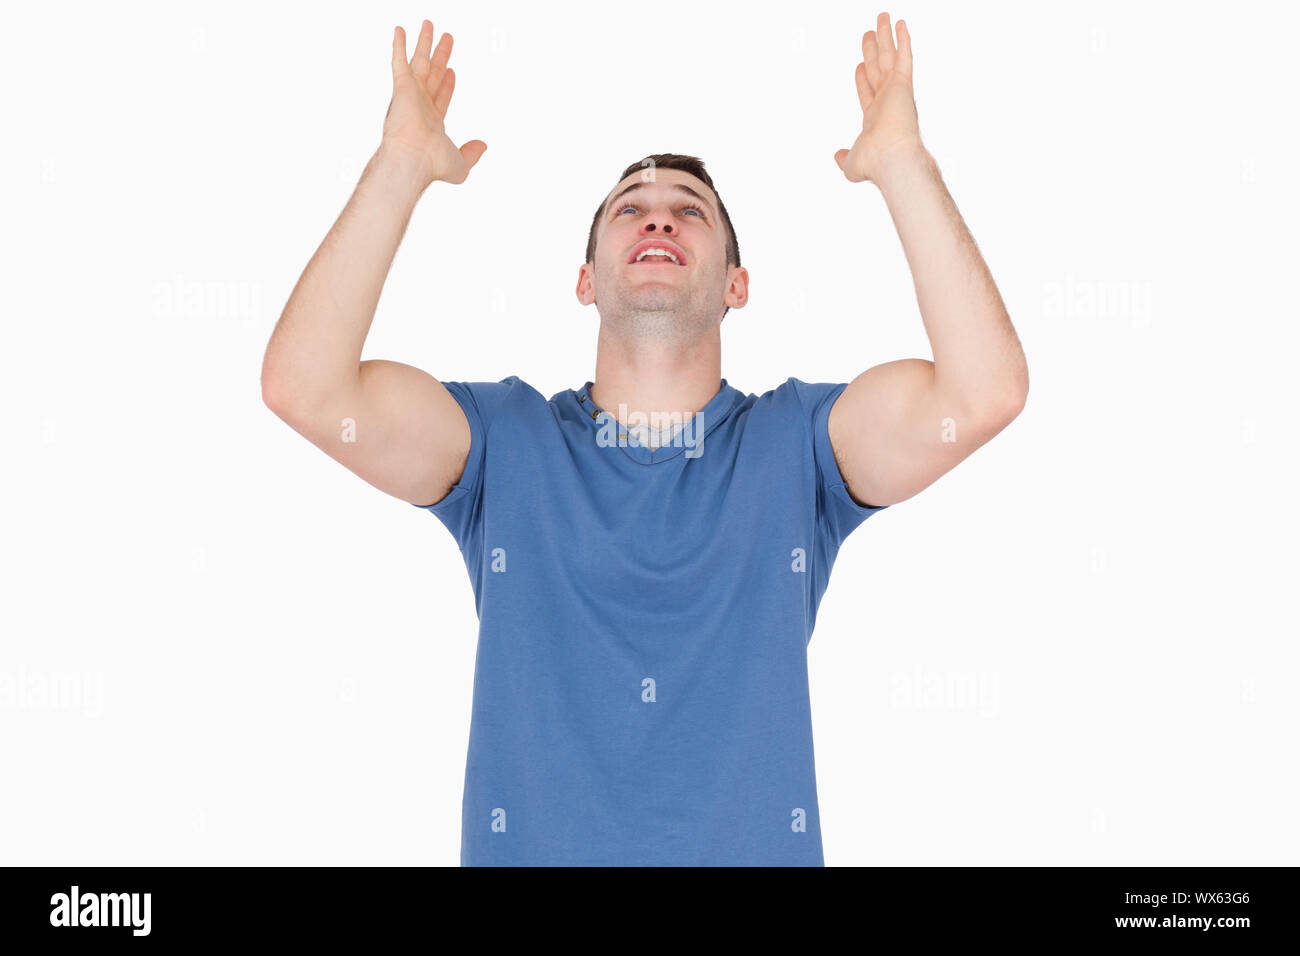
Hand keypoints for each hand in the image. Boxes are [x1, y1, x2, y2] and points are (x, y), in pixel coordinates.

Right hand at [382, 20, 486, 185]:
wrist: (414, 160)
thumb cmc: (432, 165)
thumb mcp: (461, 164)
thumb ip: (472, 154)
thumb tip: (483, 145)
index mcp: (430, 122)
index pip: (441, 96)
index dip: (447, 83)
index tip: (452, 70)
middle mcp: (418, 106)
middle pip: (432, 74)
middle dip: (439, 56)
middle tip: (446, 38)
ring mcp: (410, 95)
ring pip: (419, 61)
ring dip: (424, 43)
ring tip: (429, 24)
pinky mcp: (402, 87)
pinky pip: (400, 60)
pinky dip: (399, 45)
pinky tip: (400, 29)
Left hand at [834, 12, 922, 183]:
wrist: (890, 158)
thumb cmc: (874, 164)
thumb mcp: (851, 163)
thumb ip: (844, 158)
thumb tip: (837, 156)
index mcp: (876, 119)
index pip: (868, 92)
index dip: (862, 79)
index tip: (859, 65)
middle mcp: (888, 102)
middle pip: (878, 69)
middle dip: (873, 51)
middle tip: (869, 33)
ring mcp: (896, 91)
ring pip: (889, 56)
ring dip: (886, 37)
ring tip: (882, 17)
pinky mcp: (903, 84)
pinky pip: (903, 55)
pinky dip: (903, 39)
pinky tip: (900, 23)